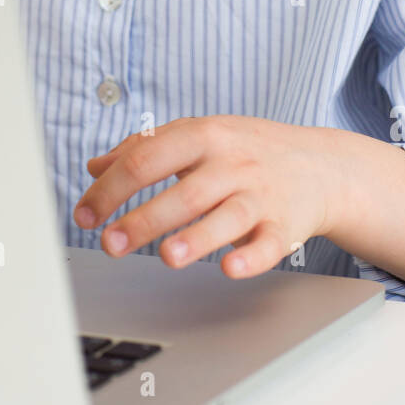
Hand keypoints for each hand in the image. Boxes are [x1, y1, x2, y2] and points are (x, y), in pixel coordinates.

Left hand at [72, 115, 341, 278]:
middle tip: (110, 243)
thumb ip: (145, 148)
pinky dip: (250, 257)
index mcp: (203, 136)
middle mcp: (231, 163)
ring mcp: (260, 195)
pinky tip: (230, 268)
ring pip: (226, 216)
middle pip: (183, 191)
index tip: (84, 215)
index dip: (111, 189)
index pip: (147, 159)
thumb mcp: (198, 136)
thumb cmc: (247, 150)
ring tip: (167, 257)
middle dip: (143, 219)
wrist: (319, 165)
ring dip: (196, 238)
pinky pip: (268, 244)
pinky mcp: (285, 225)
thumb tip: (94, 168)